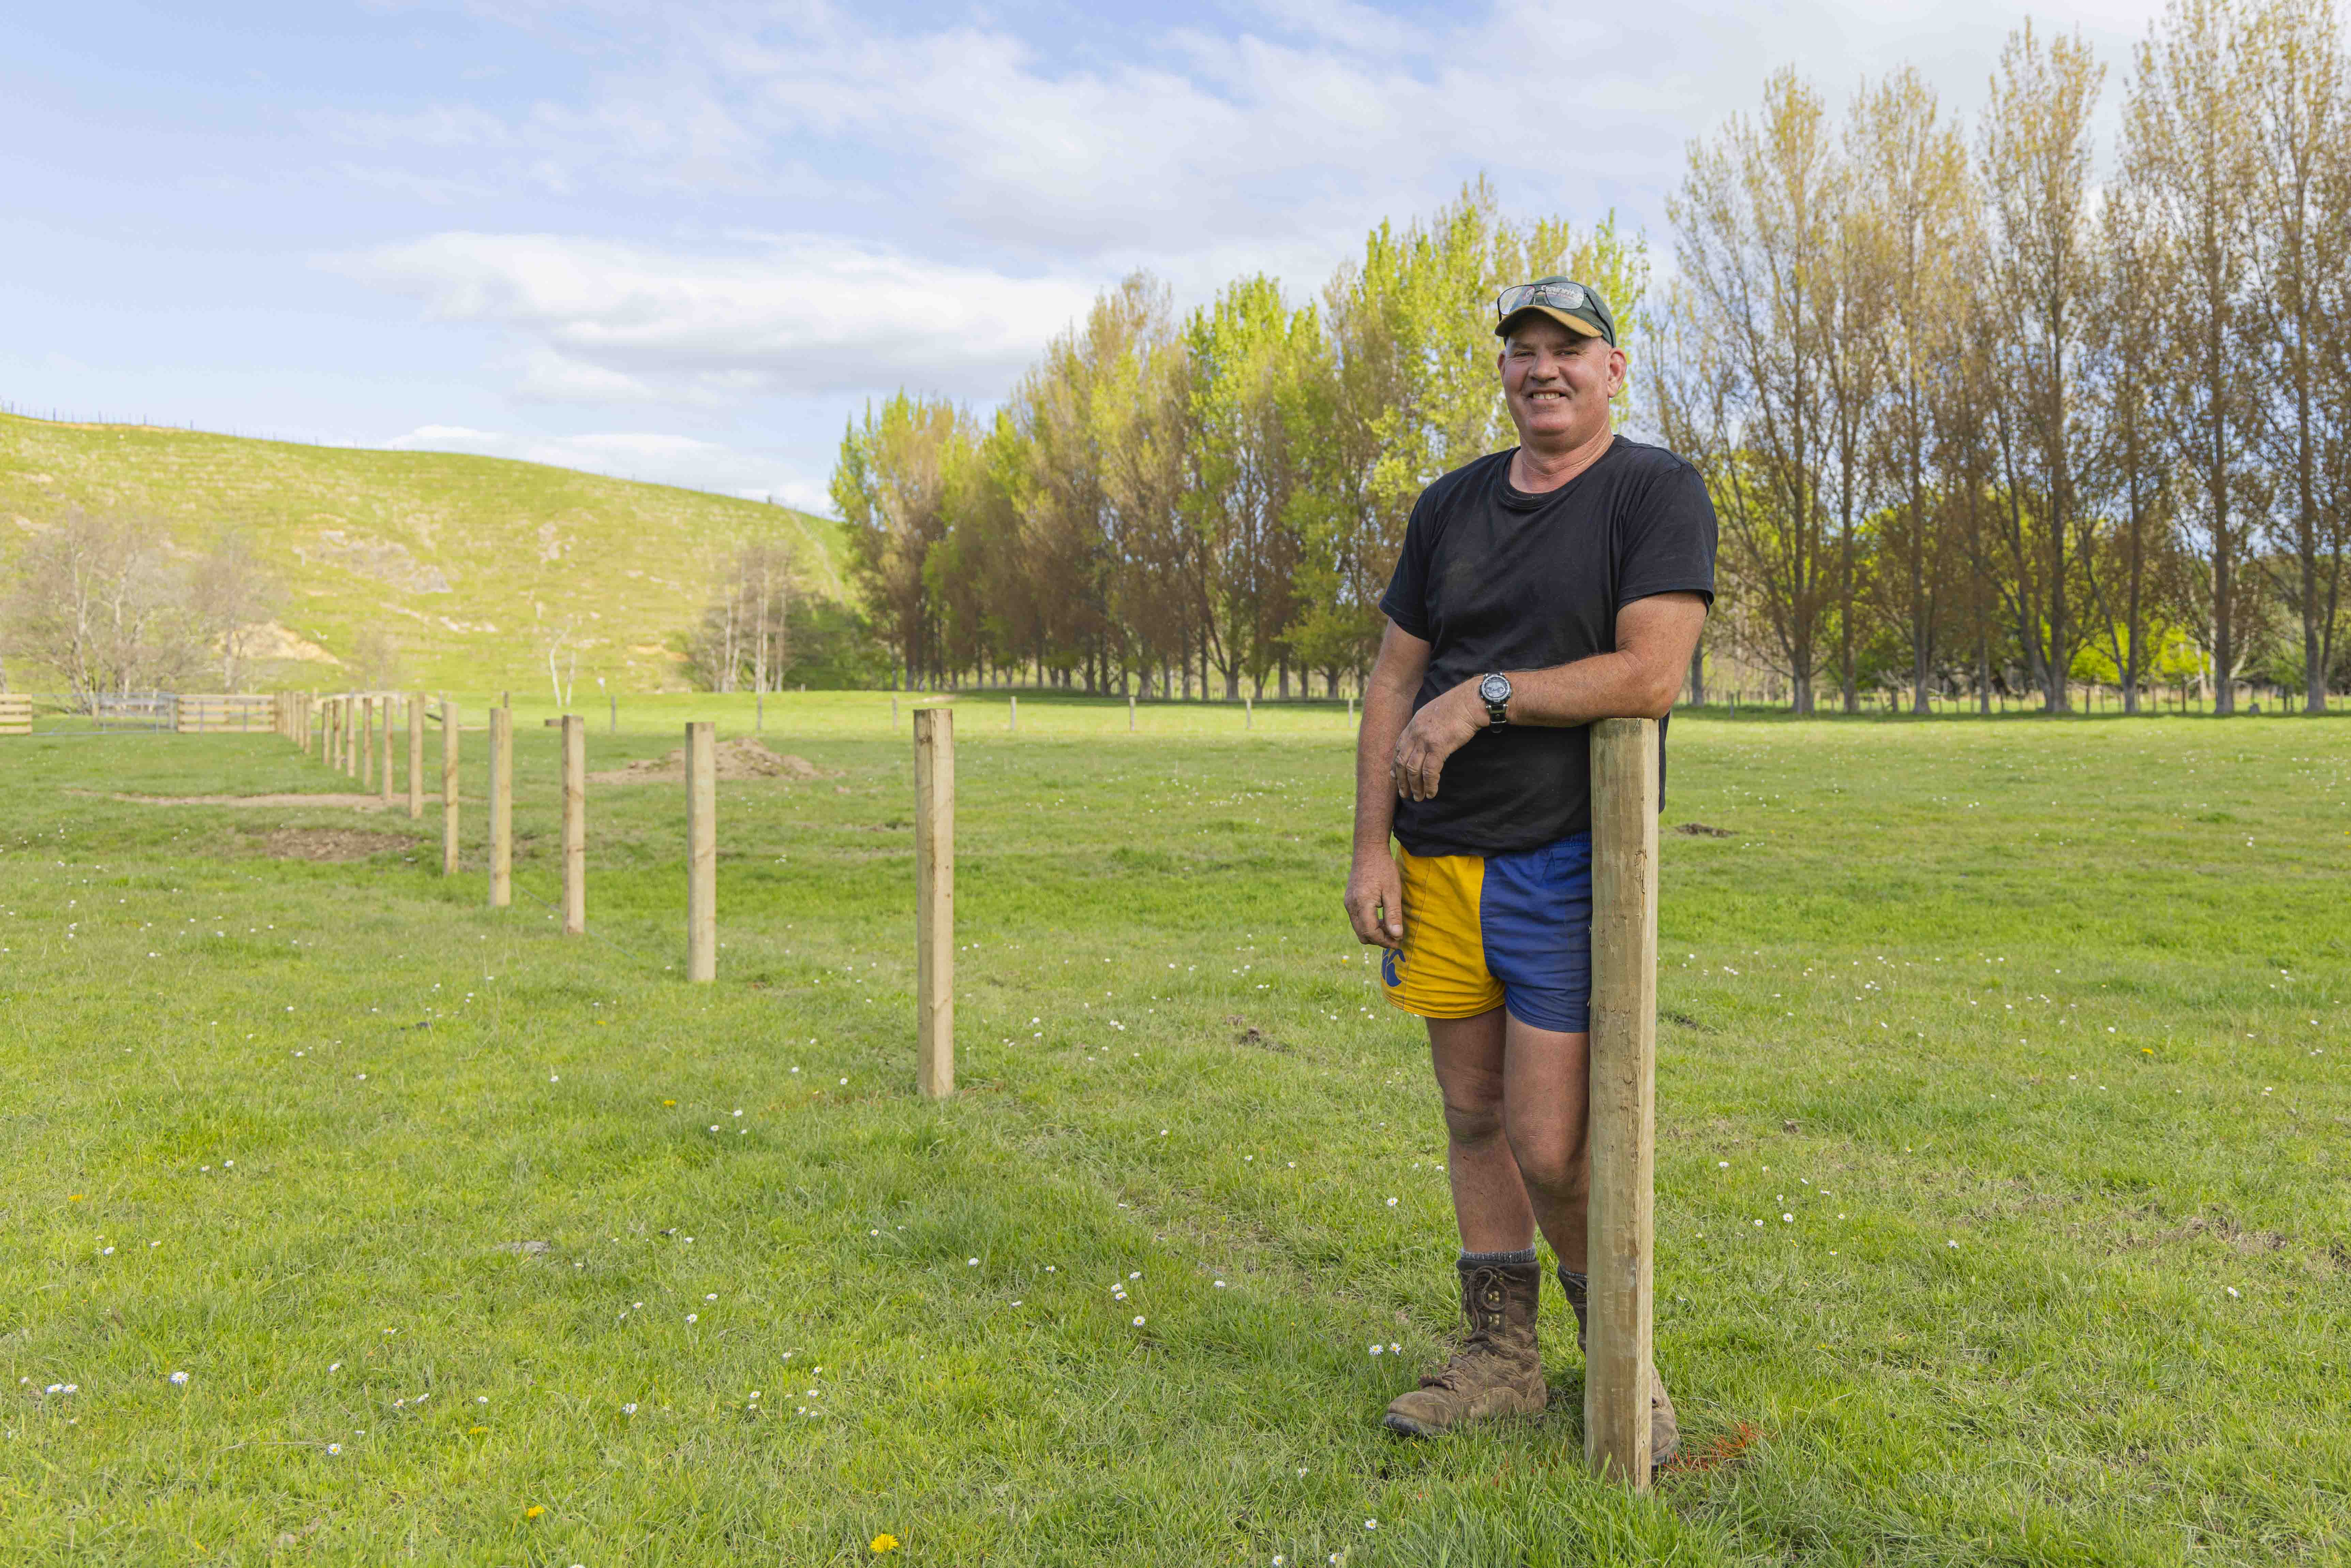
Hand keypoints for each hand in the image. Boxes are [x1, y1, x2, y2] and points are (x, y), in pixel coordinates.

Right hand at [1344, 847, 1404, 947]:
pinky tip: (1381, 917)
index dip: (1385, 941)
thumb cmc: (1383, 868)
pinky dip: (1369, 924)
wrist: (1368, 850)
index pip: (1371, 933)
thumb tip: (1396, 936)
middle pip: (1362, 935)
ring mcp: (1348, 903)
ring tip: (1390, 926)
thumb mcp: (1392, 891)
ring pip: (1359, 929)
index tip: (1399, 942)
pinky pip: (1357, 920)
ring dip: (1374, 933)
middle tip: (1396, 937)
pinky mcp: (1349, 900)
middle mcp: (1351, 906)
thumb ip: (1393, 915)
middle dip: (1379, 940)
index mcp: (1362, 903)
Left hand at [1391, 681, 1483, 801]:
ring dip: (1415, 786)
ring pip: (1413, 770)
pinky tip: (1432, 793)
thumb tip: (1425, 738)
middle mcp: (1415, 733)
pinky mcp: (1438, 747)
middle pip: (1402, 762)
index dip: (1395, 765)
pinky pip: (1430, 771)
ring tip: (1419, 797)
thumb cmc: (1457, 706)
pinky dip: (1429, 785)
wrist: (1470, 701)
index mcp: (1413, 725)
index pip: (1398, 748)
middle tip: (1405, 794)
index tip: (1394, 776)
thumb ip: (1425, 726)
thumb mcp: (1433, 713)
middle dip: (1401, 781)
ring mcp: (1425, 740)